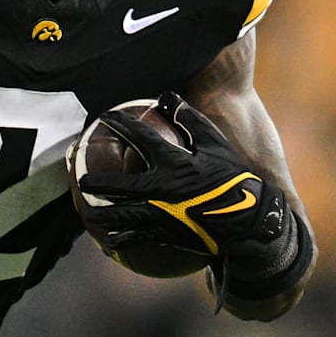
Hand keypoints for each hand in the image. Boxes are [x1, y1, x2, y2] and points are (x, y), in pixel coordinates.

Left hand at [77, 91, 286, 259]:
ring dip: (103, 213)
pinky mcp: (165, 234)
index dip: (120, 123)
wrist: (251, 223)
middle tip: (84, 179)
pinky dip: (121, 239)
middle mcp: (161, 189)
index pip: (140, 137)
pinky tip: (109, 240)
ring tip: (89, 212)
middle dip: (98, 181)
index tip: (104, 116)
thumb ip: (191, 121)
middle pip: (120, 184)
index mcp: (173, 163)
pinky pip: (137, 238)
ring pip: (122, 214)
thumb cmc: (234, 181)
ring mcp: (161, 214)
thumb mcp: (216, 146)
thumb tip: (168, 96)